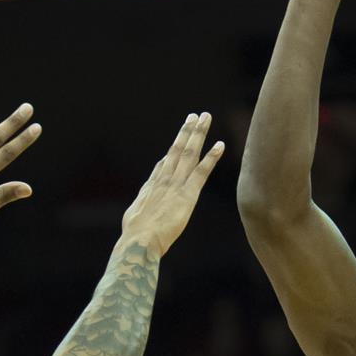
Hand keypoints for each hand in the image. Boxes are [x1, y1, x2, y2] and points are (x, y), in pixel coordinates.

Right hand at [116, 113, 226, 256]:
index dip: (173, 149)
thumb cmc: (136, 235)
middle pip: (177, 150)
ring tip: (205, 118)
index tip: (181, 137)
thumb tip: (142, 206)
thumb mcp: (135, 216)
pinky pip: (201, 171)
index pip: (165, 163)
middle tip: (195, 116)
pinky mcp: (187, 194)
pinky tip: (220, 145)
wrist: (140, 239)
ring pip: (189, 153)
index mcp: (152, 186)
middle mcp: (164, 179)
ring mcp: (176, 184)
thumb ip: (142, 206)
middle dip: (187, 131)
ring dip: (198, 134)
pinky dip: (211, 157)